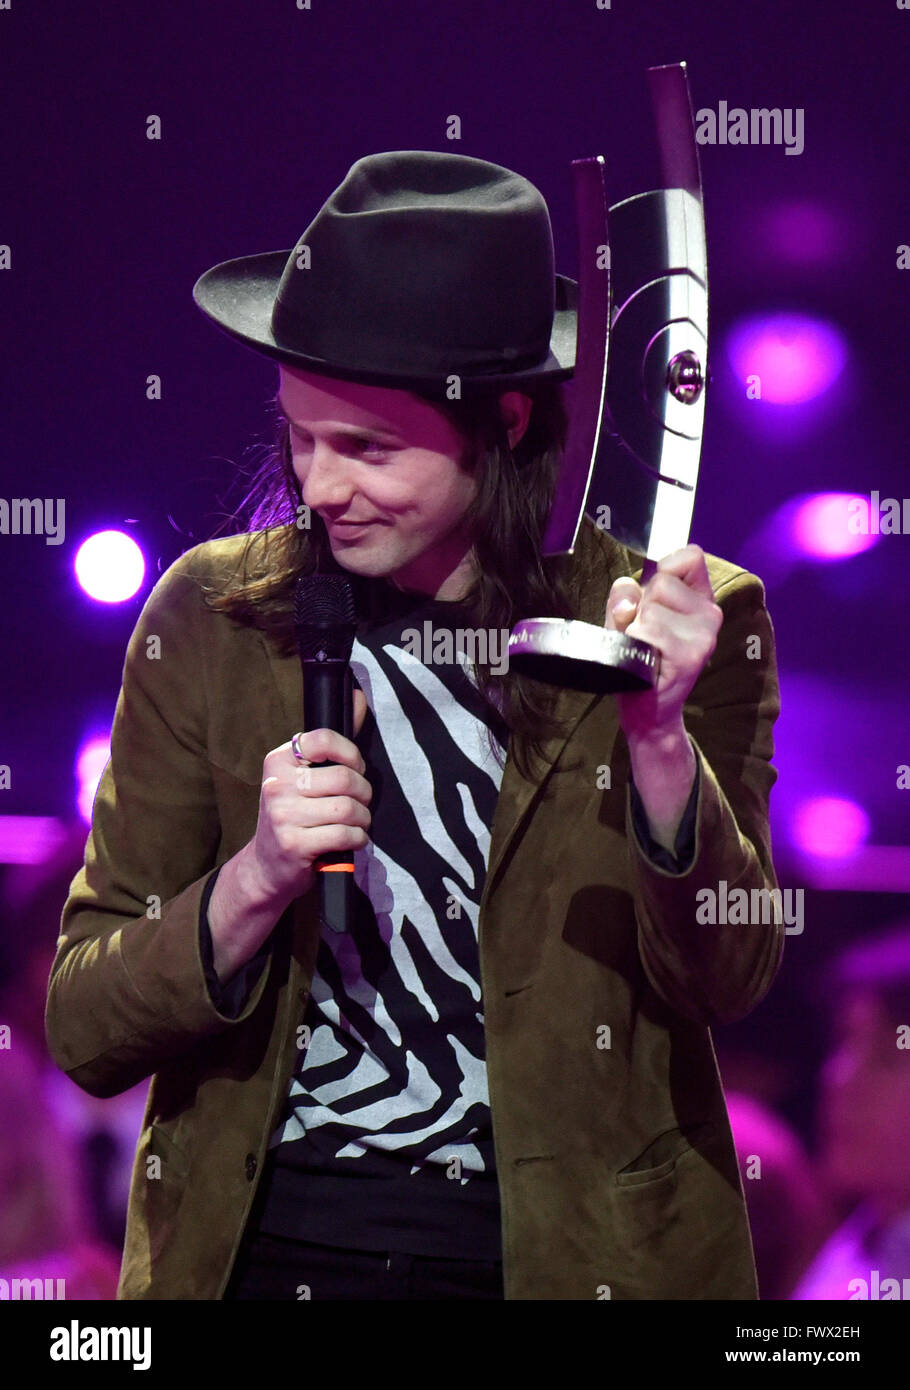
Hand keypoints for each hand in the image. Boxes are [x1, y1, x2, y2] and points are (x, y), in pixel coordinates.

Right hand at [246, 688, 371, 910]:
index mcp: (278, 760)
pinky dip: (358, 838)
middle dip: (364, 792)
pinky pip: (345, 834)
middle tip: (361, 802)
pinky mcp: (294, 845)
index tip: (357, 767)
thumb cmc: (293, 816)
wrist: (266, 867)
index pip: (323, 739)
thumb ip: (332, 741)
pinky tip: (351, 840)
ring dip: (363, 818)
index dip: (351, 753)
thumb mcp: (303, 776)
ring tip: (357, 822)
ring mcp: (283, 815)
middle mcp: (277, 784)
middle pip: (344, 778)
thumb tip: (357, 695)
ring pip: (348, 807)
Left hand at [603, 544, 722, 743]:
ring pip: (652, 608)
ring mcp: (704, 635)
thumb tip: (629, 600)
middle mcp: (710, 614)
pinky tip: (646, 662)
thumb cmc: (638, 658)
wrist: (648, 711)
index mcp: (700, 600)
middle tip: (645, 634)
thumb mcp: (626, 618)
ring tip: (644, 650)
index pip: (692, 556)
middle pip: (661, 582)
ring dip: (636, 628)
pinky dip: (636, 643)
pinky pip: (649, 631)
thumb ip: (625, 595)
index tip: (653, 593)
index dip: (665, 566)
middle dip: (642, 606)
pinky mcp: (691, 655)